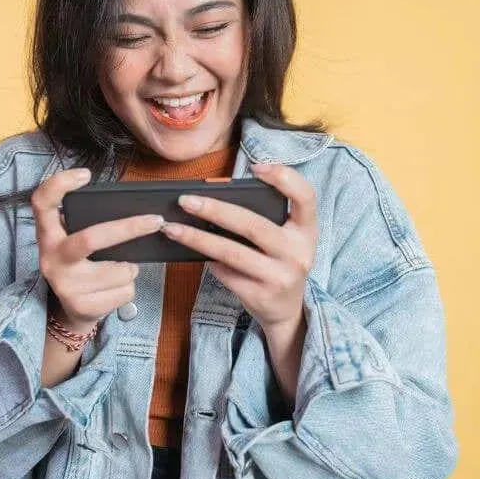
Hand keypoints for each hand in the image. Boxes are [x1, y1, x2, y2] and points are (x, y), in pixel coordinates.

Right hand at [31, 168, 164, 331]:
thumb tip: (134, 211)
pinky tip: (115, 288)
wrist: (72, 311)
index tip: (85, 174)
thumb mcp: (75, 241)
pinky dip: (129, 287)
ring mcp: (65, 284)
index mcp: (48, 236)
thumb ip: (89, 225)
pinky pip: (124, 290)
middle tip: (155, 220)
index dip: (59, 184)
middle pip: (91, 238)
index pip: (41, 203)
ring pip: (119, 269)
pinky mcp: (81, 305)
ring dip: (131, 267)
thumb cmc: (82, 266)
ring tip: (120, 269)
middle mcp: (51, 259)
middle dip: (129, 228)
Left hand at [161, 163, 316, 330]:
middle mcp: (298, 253)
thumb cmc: (279, 263)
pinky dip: (207, 260)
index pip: (305, 197)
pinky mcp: (259, 295)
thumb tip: (217, 198)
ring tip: (173, 228)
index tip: (256, 167)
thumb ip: (266, 218)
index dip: (284, 178)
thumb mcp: (286, 240)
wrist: (286, 311)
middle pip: (252, 225)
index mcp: (307, 231)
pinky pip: (225, 272)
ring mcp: (279, 276)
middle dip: (215, 210)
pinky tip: (192, 252)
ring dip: (197, 238)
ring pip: (230, 252)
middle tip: (186, 200)